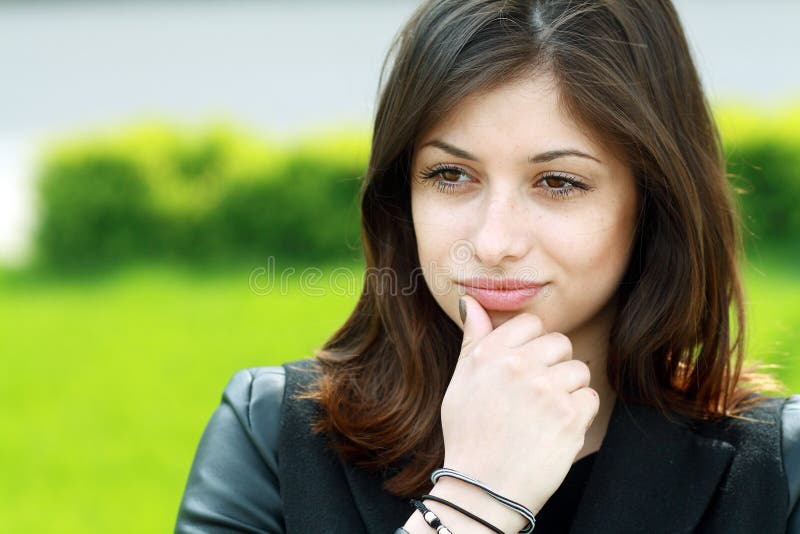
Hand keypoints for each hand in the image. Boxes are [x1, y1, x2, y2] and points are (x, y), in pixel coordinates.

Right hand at [439, 295, 599, 516]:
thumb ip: (474, 339)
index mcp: (490, 353)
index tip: (525, 367)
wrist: (483, 488)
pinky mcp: (570, 415)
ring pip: (579, 369)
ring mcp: (546, 389)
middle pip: (560, 342)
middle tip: (536, 394)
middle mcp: (518, 365)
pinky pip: (590, 397)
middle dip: (554, 365)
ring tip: (546, 413)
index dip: (532, 345)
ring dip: (569, 390)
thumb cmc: (469, 434)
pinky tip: (555, 429)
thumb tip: (473, 302)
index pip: (531, 323)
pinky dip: (579, 414)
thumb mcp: (460, 382)